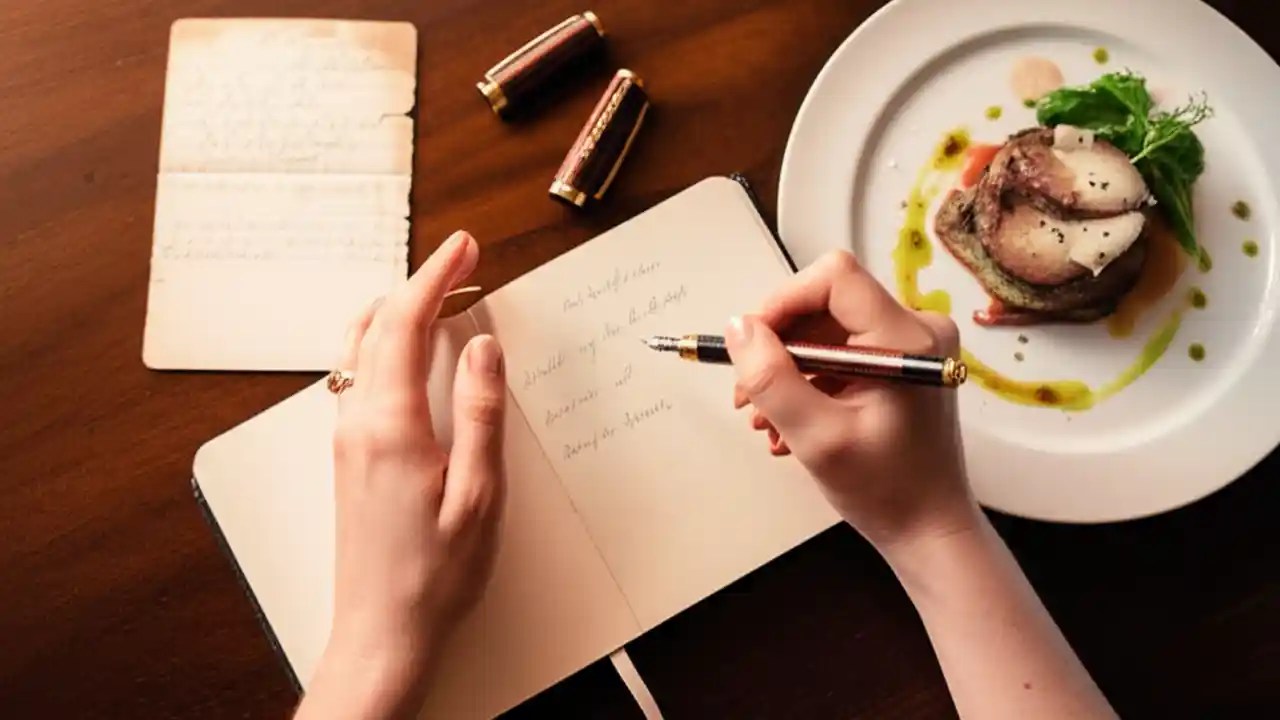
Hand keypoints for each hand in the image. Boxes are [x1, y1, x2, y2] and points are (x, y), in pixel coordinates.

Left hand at [299, 231, 505, 718]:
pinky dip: (382, 344)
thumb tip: (482, 347)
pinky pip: (355, 376)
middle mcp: (356, 423)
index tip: (464, 245)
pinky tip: (410, 354)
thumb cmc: (434, 574)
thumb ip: (480, 414)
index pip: (405, 323)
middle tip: (462, 263)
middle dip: (417, 284)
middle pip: (374, 324)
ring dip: (395, 311)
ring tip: (440, 299)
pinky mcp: (346, 455)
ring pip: (357, 348)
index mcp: (389, 426)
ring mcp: (344, 438)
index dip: (436, 275)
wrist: (382, 631)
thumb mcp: (478, 495)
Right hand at [724, 250, 975, 551]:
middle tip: (747, 393)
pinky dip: (807, 380)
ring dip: (786, 369)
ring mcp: (909, 346)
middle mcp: (917, 330)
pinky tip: (791, 421)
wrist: (929, 529)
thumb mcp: (817, 438)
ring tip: (766, 418)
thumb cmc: (887, 491)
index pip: (833, 277)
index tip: (751, 343)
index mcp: (907, 339)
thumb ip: (772, 379)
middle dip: (777, 346)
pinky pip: (839, 350)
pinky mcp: (900, 362)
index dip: (783, 301)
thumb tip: (739, 328)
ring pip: (825, 328)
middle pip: (824, 303)